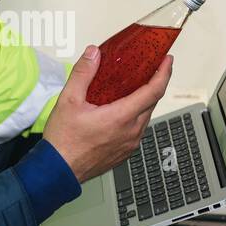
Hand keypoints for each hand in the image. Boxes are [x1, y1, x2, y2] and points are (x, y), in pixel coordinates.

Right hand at [43, 45, 172, 183]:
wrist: (58, 171)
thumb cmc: (63, 140)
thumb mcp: (68, 100)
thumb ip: (83, 74)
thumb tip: (93, 54)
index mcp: (121, 117)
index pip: (153, 92)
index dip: (164, 73)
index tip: (167, 61)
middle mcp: (131, 132)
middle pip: (151, 102)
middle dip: (154, 83)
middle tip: (149, 68)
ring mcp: (129, 144)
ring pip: (145, 116)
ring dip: (143, 100)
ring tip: (134, 87)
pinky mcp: (124, 152)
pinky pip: (137, 129)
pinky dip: (135, 116)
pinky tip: (122, 109)